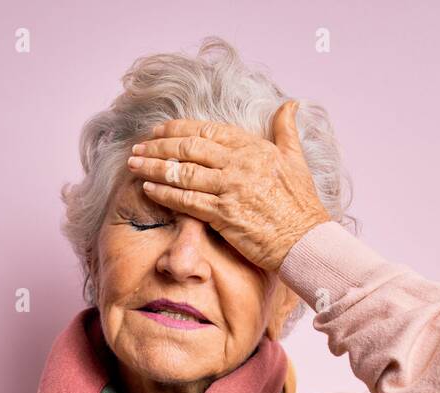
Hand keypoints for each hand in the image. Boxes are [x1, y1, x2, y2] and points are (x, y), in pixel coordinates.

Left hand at [125, 100, 331, 271]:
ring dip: (154, 167)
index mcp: (254, 148)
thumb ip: (286, 129)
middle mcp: (240, 164)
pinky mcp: (224, 215)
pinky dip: (165, 193)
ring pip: (183, 172)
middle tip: (138, 147)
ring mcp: (231, 189)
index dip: (179, 129)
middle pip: (189, 148)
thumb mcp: (296, 158)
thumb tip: (290, 105)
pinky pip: (187, 201)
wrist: (306, 240)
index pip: (208, 131)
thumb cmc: (302, 204)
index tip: (159, 131)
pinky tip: (149, 188)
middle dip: (158, 146)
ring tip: (134, 164)